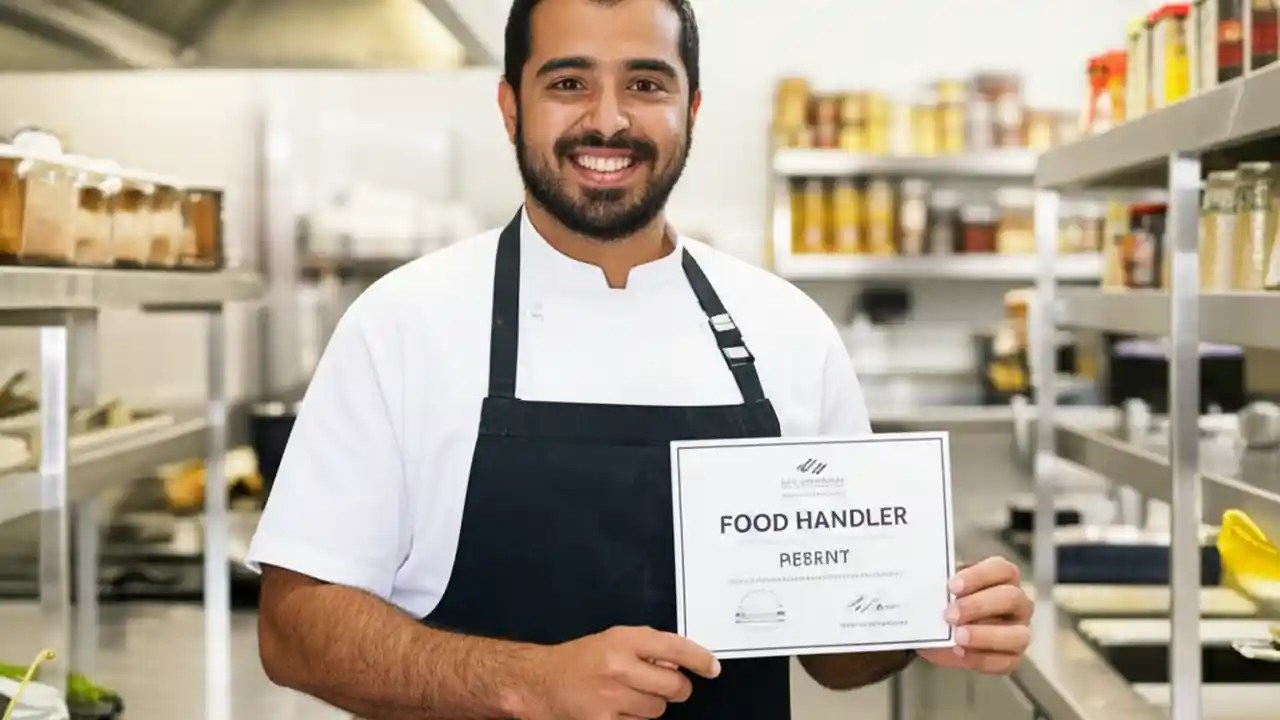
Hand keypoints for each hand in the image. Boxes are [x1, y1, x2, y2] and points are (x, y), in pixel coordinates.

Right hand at [515, 626, 720, 719]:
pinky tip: (618, 711)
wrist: (540, 683)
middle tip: (666, 686)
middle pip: (673, 686)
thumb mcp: (612, 640)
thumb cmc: (579, 660)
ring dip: (651, 706)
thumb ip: (646, 647)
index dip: (699, 660)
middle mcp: (618, 667)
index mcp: (622, 640)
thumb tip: (682, 662)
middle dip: (676, 689)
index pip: (674, 648)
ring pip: (658, 710)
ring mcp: (611, 698)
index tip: (712, 668)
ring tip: (629, 696)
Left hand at [918, 556, 1032, 675]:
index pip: (1002, 569)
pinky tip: (961, 653)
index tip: (952, 586)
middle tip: (951, 614)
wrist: (934, 633)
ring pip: (1017, 634)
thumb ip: (939, 585)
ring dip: (986, 636)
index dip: (979, 576)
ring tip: (958, 636)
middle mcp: (1017, 603)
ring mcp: (1018, 631)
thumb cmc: (944, 603)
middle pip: (1011, 598)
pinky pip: (1006, 662)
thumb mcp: (940, 589)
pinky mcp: (1011, 657)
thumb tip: (925, 584)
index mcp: (1002, 577)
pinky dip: (982, 659)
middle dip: (979, 606)